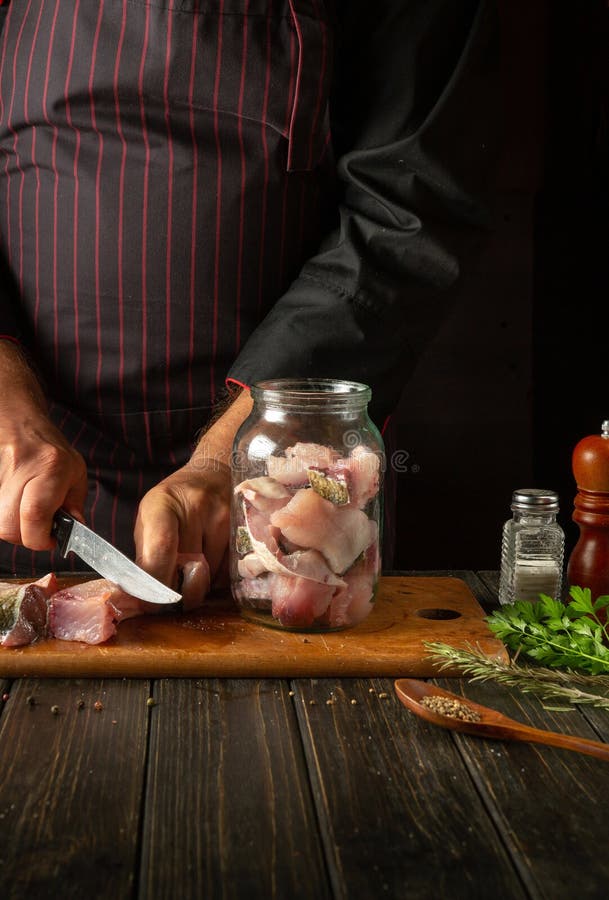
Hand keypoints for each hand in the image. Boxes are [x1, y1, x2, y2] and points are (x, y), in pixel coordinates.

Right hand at [0, 344, 87, 548]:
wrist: (22, 428)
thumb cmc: (52, 452)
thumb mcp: (75, 474)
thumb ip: (75, 505)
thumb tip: (75, 531)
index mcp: (50, 469)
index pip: (35, 514)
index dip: (40, 537)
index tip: (51, 539)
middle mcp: (22, 471)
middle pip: (9, 526)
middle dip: (26, 537)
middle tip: (40, 530)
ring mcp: (2, 478)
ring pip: (0, 523)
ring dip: (16, 528)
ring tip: (30, 517)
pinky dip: (8, 518)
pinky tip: (18, 509)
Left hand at [133, 389, 252, 608]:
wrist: (213, 475)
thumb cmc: (174, 503)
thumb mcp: (149, 520)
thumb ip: (146, 557)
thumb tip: (141, 601)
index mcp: (162, 504)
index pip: (160, 551)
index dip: (157, 585)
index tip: (153, 602)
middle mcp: (196, 508)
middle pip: (189, 572)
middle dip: (179, 592)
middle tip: (173, 590)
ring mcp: (224, 518)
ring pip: (212, 578)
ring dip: (200, 585)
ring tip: (192, 567)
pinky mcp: (244, 530)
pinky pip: (229, 572)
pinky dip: (217, 577)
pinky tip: (210, 561)